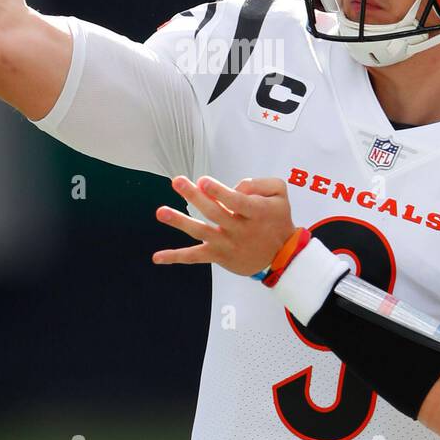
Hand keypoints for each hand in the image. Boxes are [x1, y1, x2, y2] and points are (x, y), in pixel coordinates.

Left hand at [153, 176, 297, 277]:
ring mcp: (227, 244)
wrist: (282, 256)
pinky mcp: (218, 256)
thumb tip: (234, 187)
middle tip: (177, 182)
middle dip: (194, 196)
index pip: (236, 201)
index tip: (203, 181)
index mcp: (256, 212)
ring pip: (201, 232)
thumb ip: (260, 184)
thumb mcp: (280, 195)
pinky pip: (195, 257)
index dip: (219, 192)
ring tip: (161, 212)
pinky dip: (176, 257)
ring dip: (180, 222)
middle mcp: (239, 230)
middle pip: (214, 213)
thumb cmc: (277, 219)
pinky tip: (157, 257)